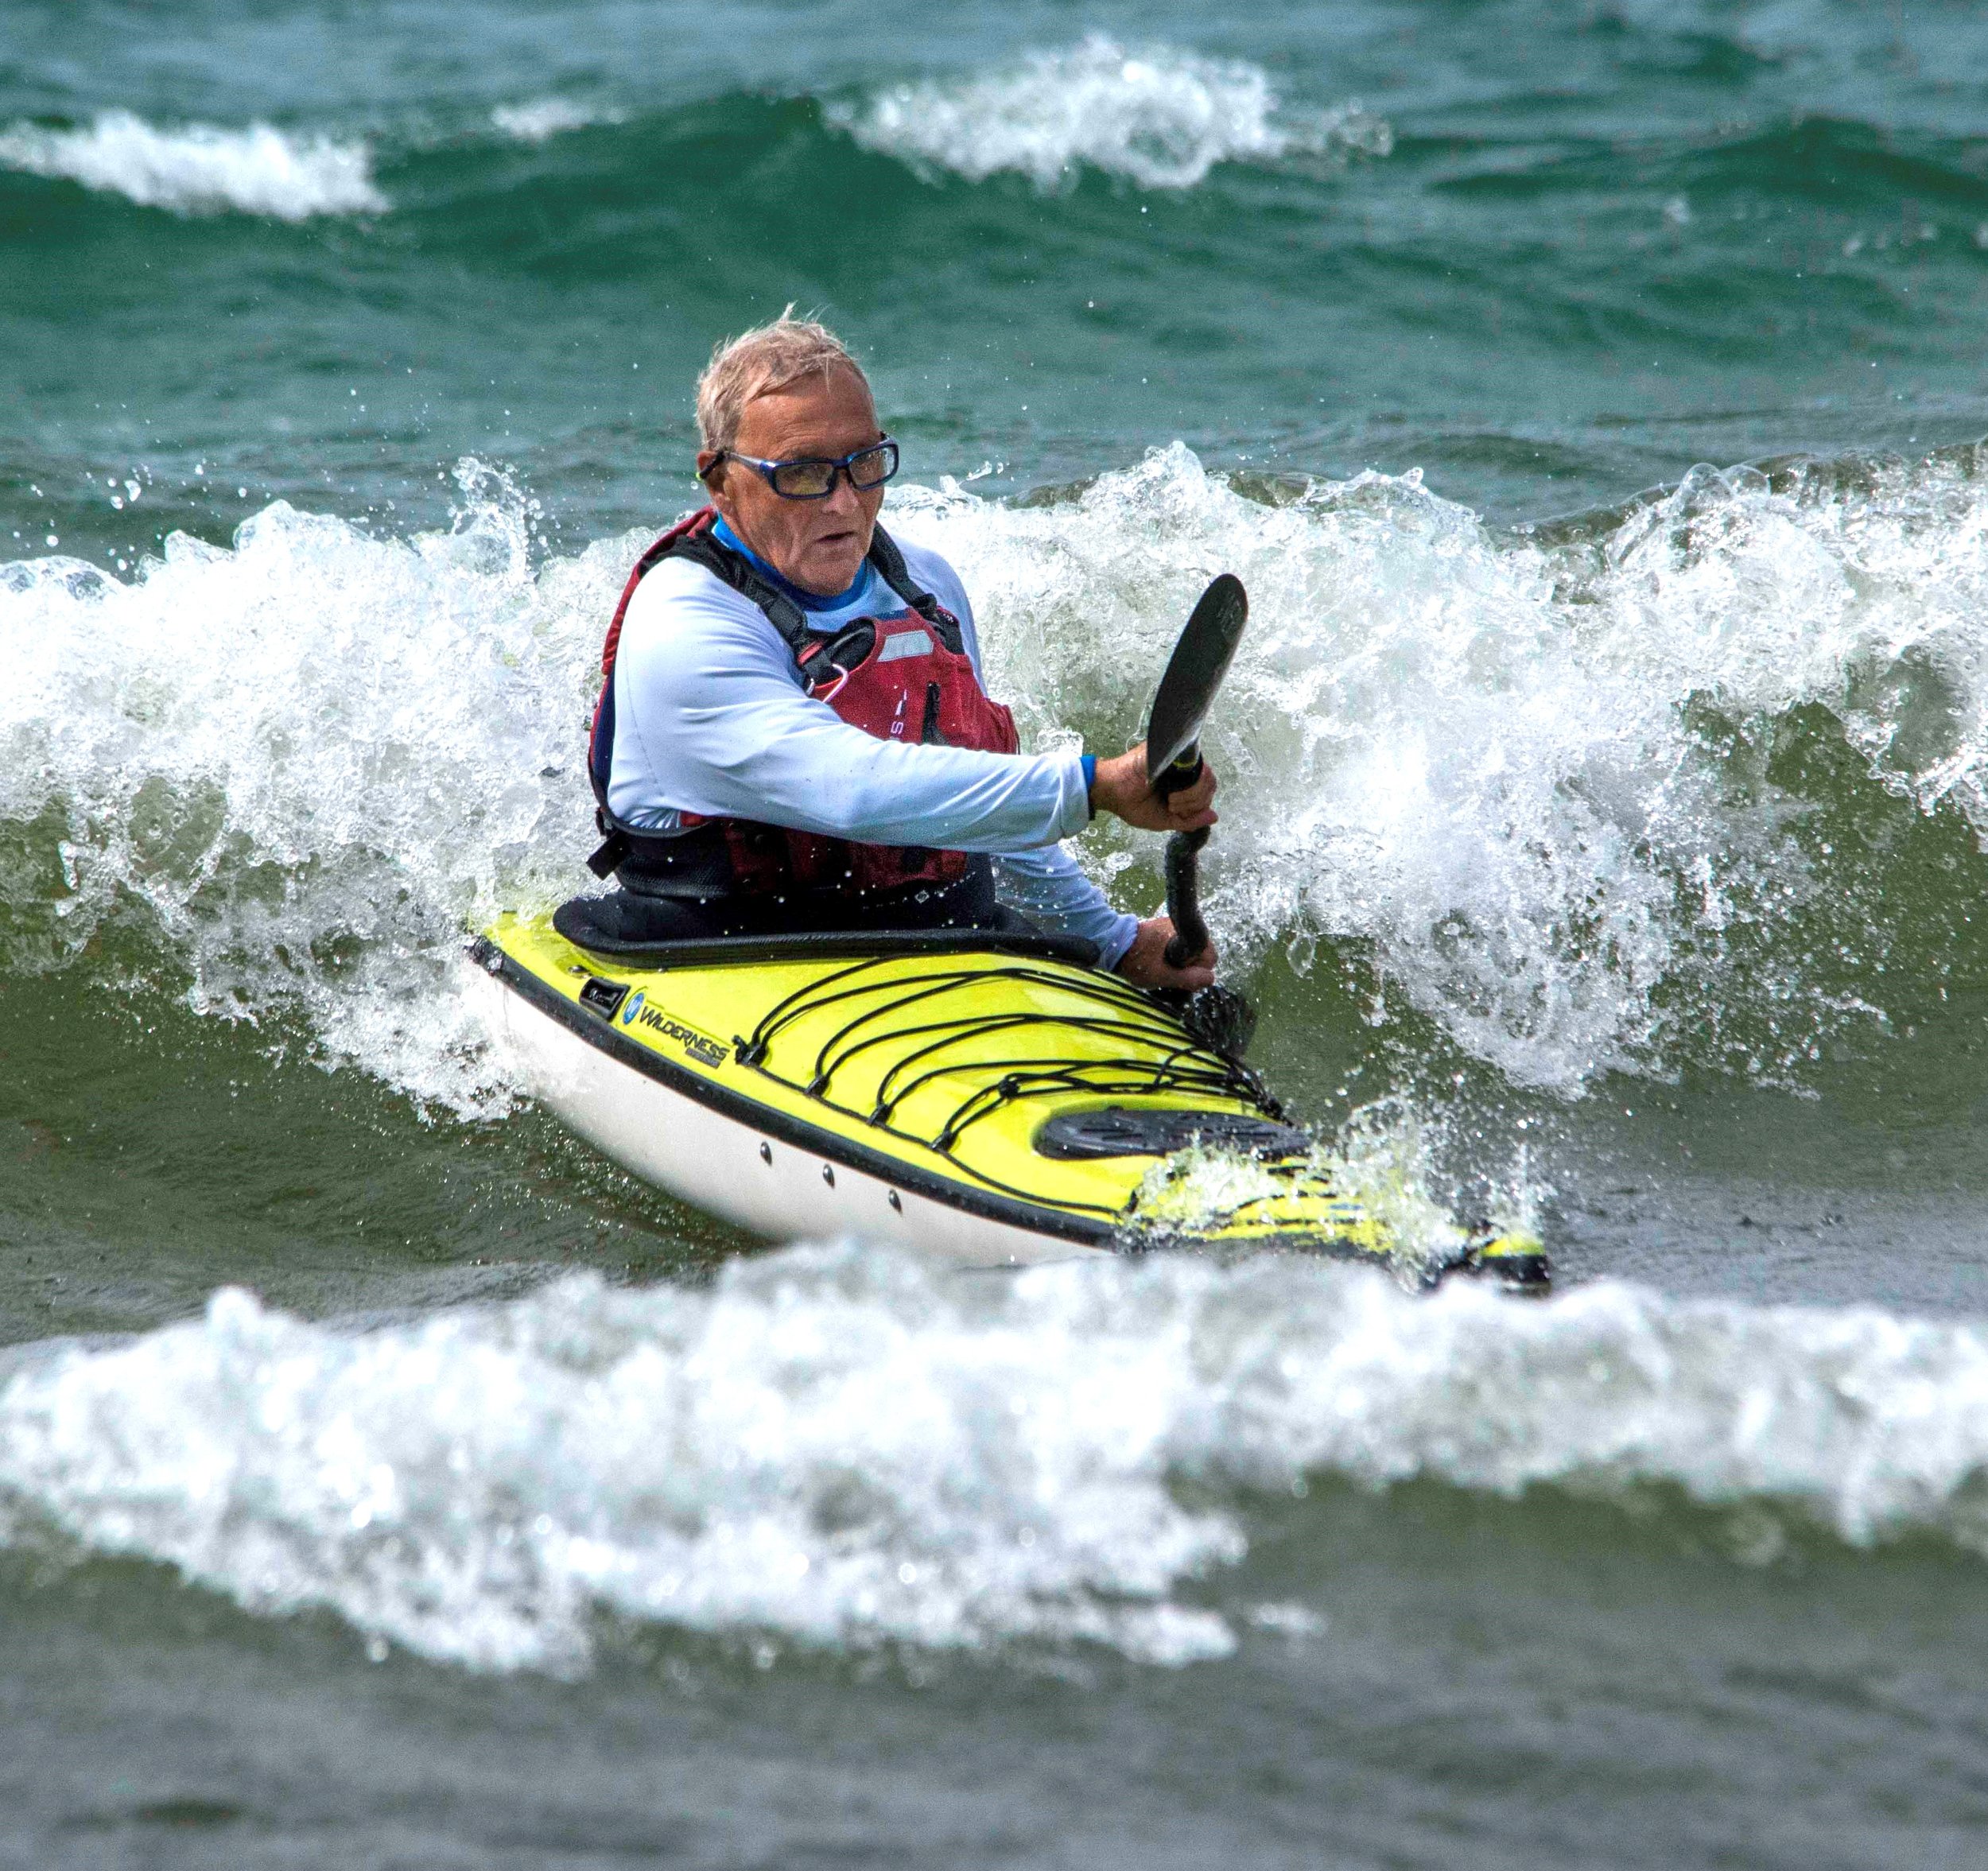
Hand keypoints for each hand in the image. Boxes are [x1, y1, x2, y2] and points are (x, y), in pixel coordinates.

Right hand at [1089, 744, 1217, 833]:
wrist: (1111, 792)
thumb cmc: (1133, 804)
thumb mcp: (1165, 820)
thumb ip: (1190, 820)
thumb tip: (1214, 817)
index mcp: (1183, 782)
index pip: (1207, 790)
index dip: (1199, 805)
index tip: (1178, 812)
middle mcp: (1183, 768)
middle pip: (1210, 783)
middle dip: (1195, 802)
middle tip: (1173, 806)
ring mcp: (1178, 758)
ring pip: (1205, 776)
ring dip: (1190, 797)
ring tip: (1170, 801)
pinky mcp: (1171, 751)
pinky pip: (1192, 766)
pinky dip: (1187, 786)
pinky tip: (1172, 794)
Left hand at [1114, 916, 1216, 990]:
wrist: (1111, 944)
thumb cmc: (1136, 961)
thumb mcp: (1163, 976)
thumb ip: (1189, 978)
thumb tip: (1210, 978)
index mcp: (1185, 935)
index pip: (1210, 956)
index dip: (1199, 971)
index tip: (1182, 978)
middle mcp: (1182, 927)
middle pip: (1199, 953)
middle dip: (1189, 968)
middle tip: (1171, 977)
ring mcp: (1171, 926)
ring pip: (1188, 950)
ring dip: (1179, 963)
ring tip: (1161, 971)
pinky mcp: (1161, 928)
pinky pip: (1176, 945)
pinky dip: (1170, 956)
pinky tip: (1157, 963)